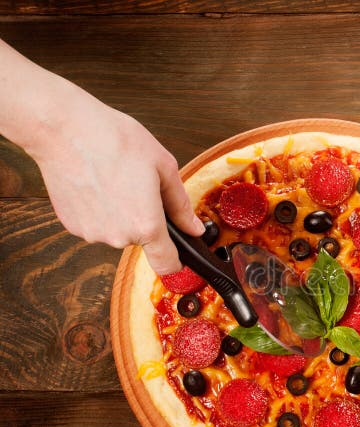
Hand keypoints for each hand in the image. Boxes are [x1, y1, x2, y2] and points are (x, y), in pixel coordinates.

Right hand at [0, 40, 203, 274]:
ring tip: (115, 181)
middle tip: (139, 187)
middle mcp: (119, 236)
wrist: (65, 130)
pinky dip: (100, 210)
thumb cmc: (115, 141)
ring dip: (121, 214)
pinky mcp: (73, 226)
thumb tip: (194, 229)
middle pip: (142, 240)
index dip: (176, 260)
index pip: (166, 263)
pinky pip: (97, 224)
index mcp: (146, 224)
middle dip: (146, 219)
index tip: (179, 253)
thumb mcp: (163, 167)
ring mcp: (92, 233)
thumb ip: (181, 205)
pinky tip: (97, 185)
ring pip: (118, 231)